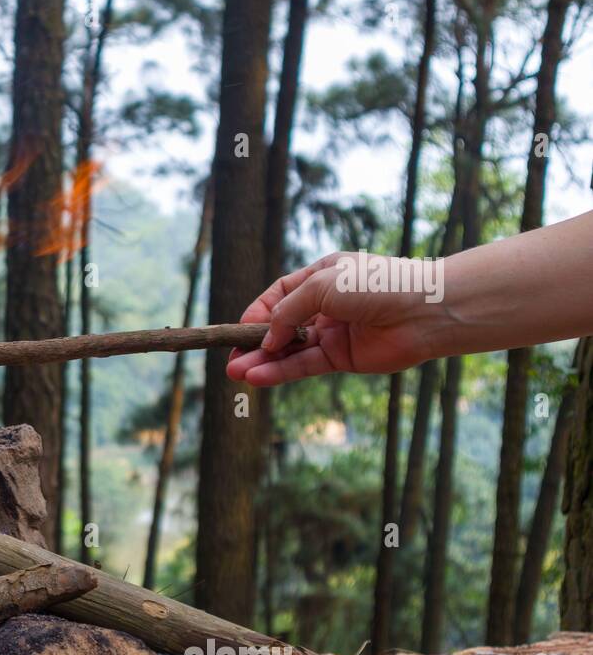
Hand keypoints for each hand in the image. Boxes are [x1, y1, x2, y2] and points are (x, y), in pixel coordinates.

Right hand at [226, 252, 438, 386]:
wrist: (424, 310)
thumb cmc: (376, 285)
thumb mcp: (321, 286)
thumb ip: (287, 312)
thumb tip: (265, 339)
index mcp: (322, 276)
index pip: (280, 295)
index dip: (258, 312)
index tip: (239, 329)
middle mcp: (325, 305)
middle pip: (281, 326)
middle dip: (254, 343)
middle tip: (230, 359)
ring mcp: (333, 333)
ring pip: (289, 350)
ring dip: (263, 362)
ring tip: (235, 373)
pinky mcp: (343, 358)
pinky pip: (305, 366)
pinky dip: (281, 372)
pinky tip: (258, 377)